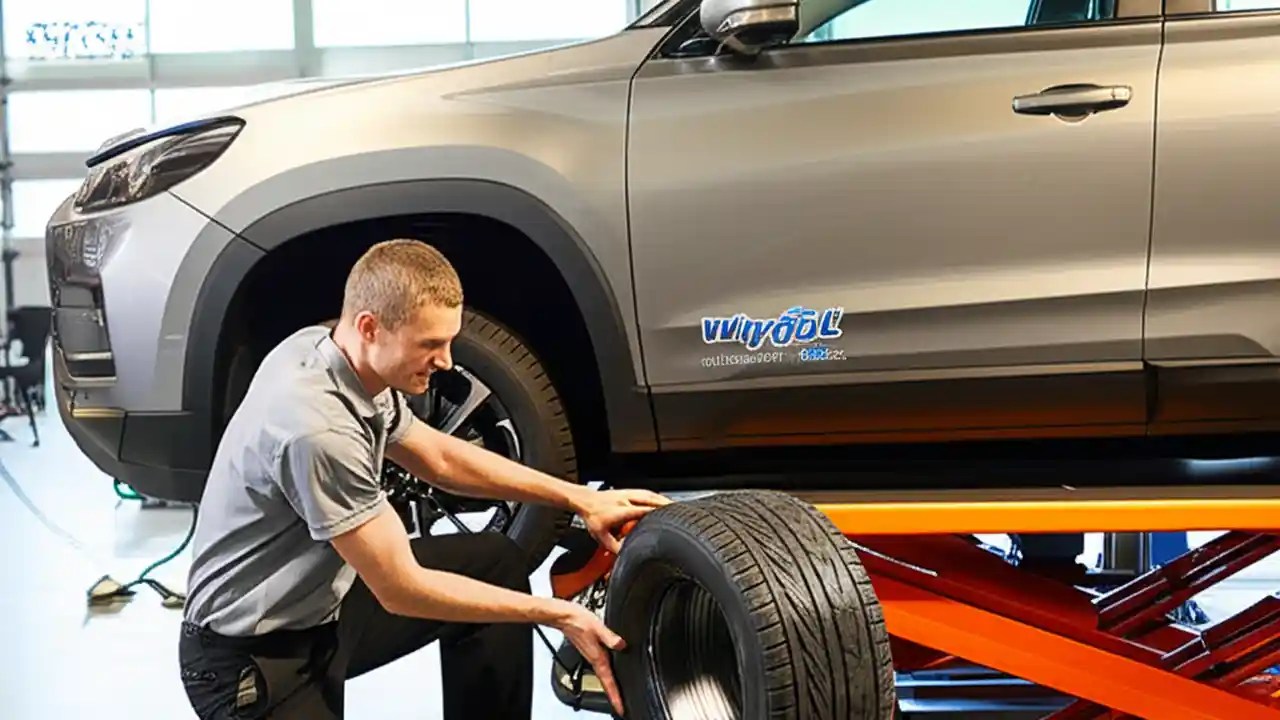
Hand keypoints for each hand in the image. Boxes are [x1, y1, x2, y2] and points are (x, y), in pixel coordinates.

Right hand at [552, 600, 627, 715]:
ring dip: (610, 687)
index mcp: (598, 657)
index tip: (620, 709)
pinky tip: (610, 675)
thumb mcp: (597, 627)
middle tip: (621, 707)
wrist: (563, 617)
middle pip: (606, 684)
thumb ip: (610, 637)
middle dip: (613, 696)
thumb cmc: (577, 620)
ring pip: (603, 677)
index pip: (608, 682)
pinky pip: (601, 669)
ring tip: (617, 697)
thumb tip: (621, 645)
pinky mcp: (590, 652)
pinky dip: (607, 676)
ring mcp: (591, 657)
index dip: (615, 697)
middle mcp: (594, 660)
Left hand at [575, 488, 672, 553]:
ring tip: (673, 505)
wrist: (584, 501)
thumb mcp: (600, 536)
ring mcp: (627, 494)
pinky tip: (661, 499)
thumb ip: (613, 547)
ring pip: (649, 494)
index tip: (668, 516)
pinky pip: (645, 492)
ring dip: (662, 499)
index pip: (642, 511)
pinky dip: (655, 496)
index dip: (655, 513)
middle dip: (664, 504)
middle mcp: (625, 500)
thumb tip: (624, 555)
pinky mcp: (627, 491)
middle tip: (678, 509)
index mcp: (621, 511)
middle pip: (649, 499)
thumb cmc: (592, 517)